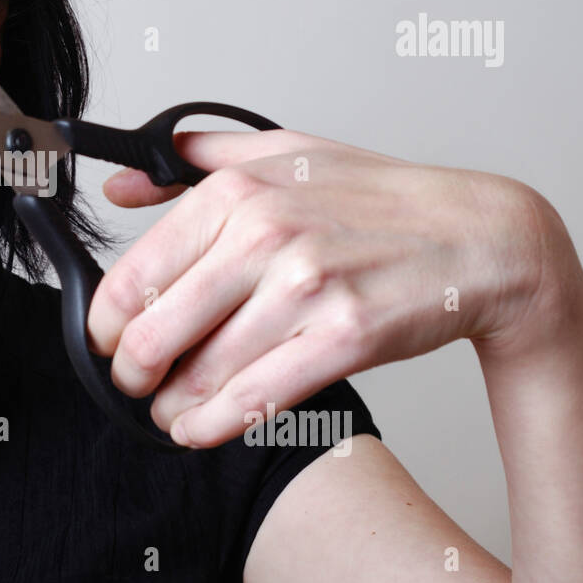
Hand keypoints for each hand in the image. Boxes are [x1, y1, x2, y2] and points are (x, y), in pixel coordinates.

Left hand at [85, 129, 553, 447]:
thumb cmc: (377, 198)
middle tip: (133, 384)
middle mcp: (265, 237)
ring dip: (171, 407)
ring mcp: (306, 289)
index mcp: (237, 192)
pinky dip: (215, 425)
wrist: (478, 237)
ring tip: (168, 412)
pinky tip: (200, 428)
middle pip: (155, 333)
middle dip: (130, 374)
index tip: (105, 341)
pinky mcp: (344, 338)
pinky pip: (256, 399)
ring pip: (201, 375)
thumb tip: (118, 184)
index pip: (134, 275)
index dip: (105, 324)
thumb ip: (191, 162)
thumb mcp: (281, 153)